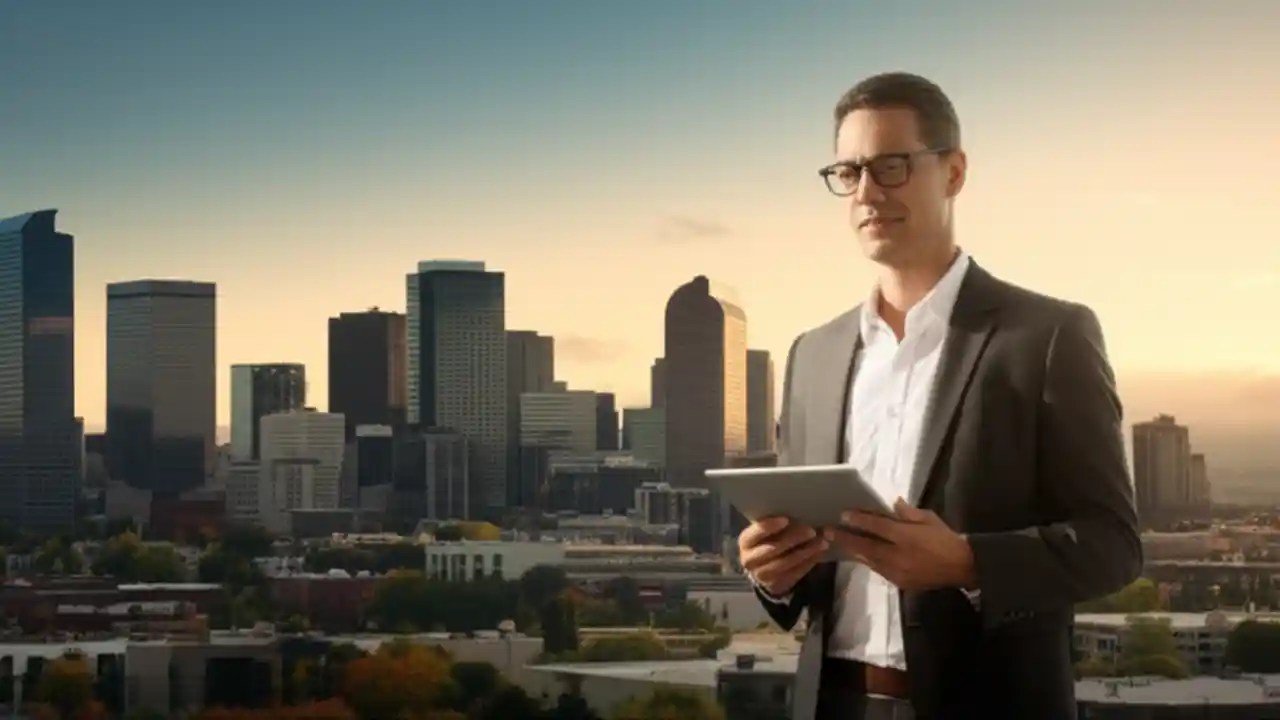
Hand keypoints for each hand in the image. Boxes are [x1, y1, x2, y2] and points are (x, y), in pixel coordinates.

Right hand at [738, 516, 828, 597]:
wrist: (762, 568)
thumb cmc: (768, 541)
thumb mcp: (767, 532)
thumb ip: (780, 524)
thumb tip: (804, 513)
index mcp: (746, 541)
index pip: (756, 533)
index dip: (770, 526)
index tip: (786, 519)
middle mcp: (750, 559)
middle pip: (773, 548)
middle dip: (793, 539)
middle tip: (812, 530)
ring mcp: (762, 575)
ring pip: (786, 563)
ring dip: (806, 552)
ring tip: (822, 542)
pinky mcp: (776, 585)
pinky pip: (794, 573)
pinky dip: (809, 562)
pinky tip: (819, 553)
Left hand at [824, 498, 977, 591]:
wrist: (963, 567)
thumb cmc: (946, 539)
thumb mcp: (929, 519)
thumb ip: (908, 513)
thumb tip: (892, 504)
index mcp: (907, 537)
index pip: (878, 527)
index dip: (859, 520)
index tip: (844, 514)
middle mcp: (899, 555)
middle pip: (867, 546)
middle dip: (846, 539)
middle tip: (828, 531)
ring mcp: (898, 572)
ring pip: (869, 560)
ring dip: (853, 551)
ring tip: (837, 543)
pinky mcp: (900, 582)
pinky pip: (878, 570)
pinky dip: (867, 561)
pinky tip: (858, 556)